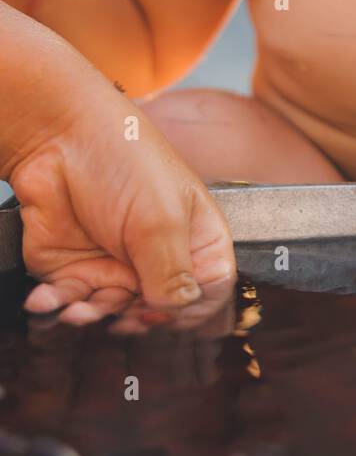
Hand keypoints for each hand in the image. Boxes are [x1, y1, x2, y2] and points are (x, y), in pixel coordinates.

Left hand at [4, 52, 236, 330]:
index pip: (207, 293)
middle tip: (120, 309)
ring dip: (92, 316)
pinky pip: (68, 303)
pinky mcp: (74, 268)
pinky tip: (49, 300)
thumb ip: (172, 273)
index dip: (187, 311)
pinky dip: (57, 308)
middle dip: (134, 319)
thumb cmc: (124, 157)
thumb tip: (177, 311)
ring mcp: (115, 263)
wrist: (58, 136)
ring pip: (110, 315)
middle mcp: (157, 256)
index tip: (162, 312)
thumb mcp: (160, 217)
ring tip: (77, 305)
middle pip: (156, 313)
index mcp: (195, 239)